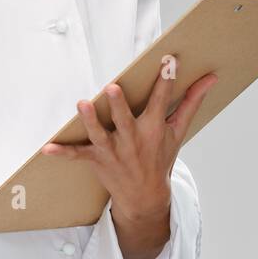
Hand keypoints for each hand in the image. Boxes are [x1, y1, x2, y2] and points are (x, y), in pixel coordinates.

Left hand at [42, 61, 218, 219]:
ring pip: (100, 134)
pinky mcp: (97, 159)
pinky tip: (47, 148)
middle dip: (119, 104)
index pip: (160, 100)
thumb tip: (210, 78)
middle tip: (113, 87)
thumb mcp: (178, 131)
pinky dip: (63, 152)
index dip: (165, 81)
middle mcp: (133, 139)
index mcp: (153, 128)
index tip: (168, 62)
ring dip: (91, 121)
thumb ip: (191, 102)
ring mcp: (114, 151)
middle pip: (125, 119)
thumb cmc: (160, 157)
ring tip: (82, 104)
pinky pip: (77, 156)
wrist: (146, 196)